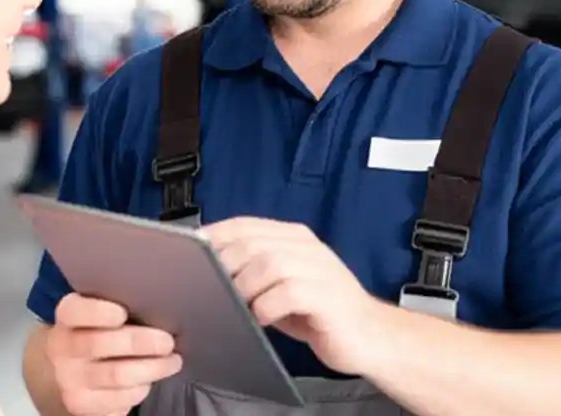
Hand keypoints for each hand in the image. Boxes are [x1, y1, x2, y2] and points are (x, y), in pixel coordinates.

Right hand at [44, 293, 183, 415]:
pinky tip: (149, 380)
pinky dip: (140, 389)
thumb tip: (157, 307)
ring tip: (172, 361)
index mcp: (66, 317)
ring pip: (116, 375)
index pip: (75, 311)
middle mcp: (62, 348)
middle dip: (140, 342)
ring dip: (151, 368)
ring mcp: (69, 379)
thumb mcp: (95, 314)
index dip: (98, 312)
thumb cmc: (93, 333)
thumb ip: (116, 306)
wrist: (62, 371)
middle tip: (167, 342)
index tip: (122, 313)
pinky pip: (119, 399)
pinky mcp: (81, 404)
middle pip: (100, 344)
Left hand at [202, 216, 382, 375]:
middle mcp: (306, 246)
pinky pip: (287, 293)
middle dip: (223, 267)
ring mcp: (318, 268)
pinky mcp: (326, 295)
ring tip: (236, 307)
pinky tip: (262, 319)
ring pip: (267, 263)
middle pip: (250, 244)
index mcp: (293, 237)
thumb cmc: (318, 313)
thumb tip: (206, 270)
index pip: (244, 224)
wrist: (371, 336)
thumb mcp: (281, 286)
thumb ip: (253, 272)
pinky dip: (266, 306)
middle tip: (210, 291)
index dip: (213, 236)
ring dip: (244, 287)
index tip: (189, 253)